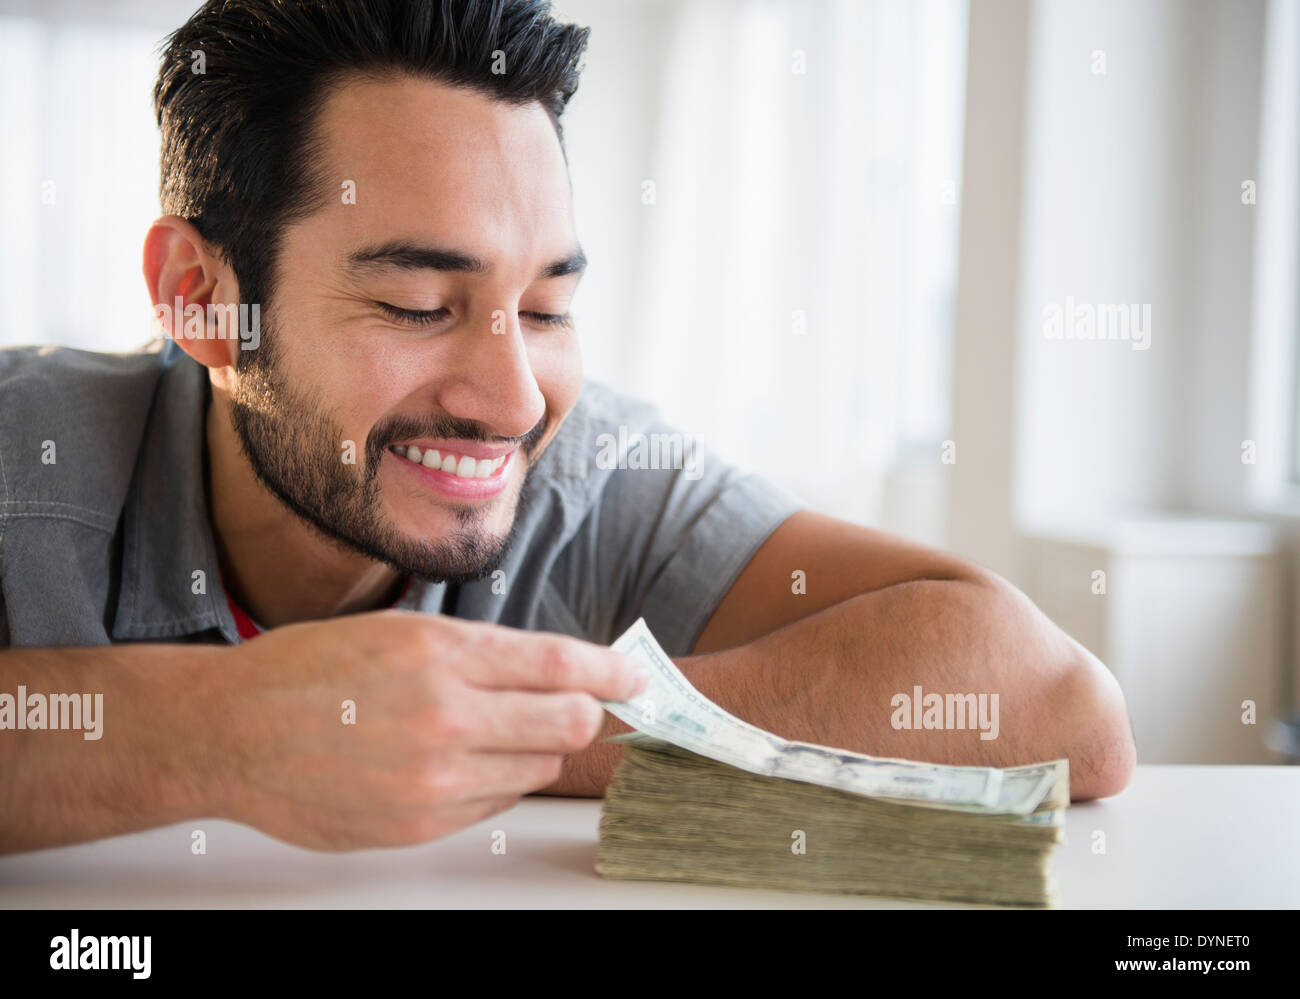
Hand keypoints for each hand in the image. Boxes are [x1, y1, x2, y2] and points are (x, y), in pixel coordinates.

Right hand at [200, 611, 646, 849]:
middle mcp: (446, 714)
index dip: (611, 671)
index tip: (634, 675)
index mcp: (441, 652)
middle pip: (567, 722)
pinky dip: (494, 779)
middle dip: (584, 713)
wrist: (231, 732)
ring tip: (486, 730)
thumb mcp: (396, 631)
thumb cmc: (307, 673)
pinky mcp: (421, 822)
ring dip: (532, 746)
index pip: (562, 665)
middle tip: (581, 706)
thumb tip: (552, 670)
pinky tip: (456, 761)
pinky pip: (495, 800)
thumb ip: (478, 653)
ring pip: (536, 765)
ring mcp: (435, 776)